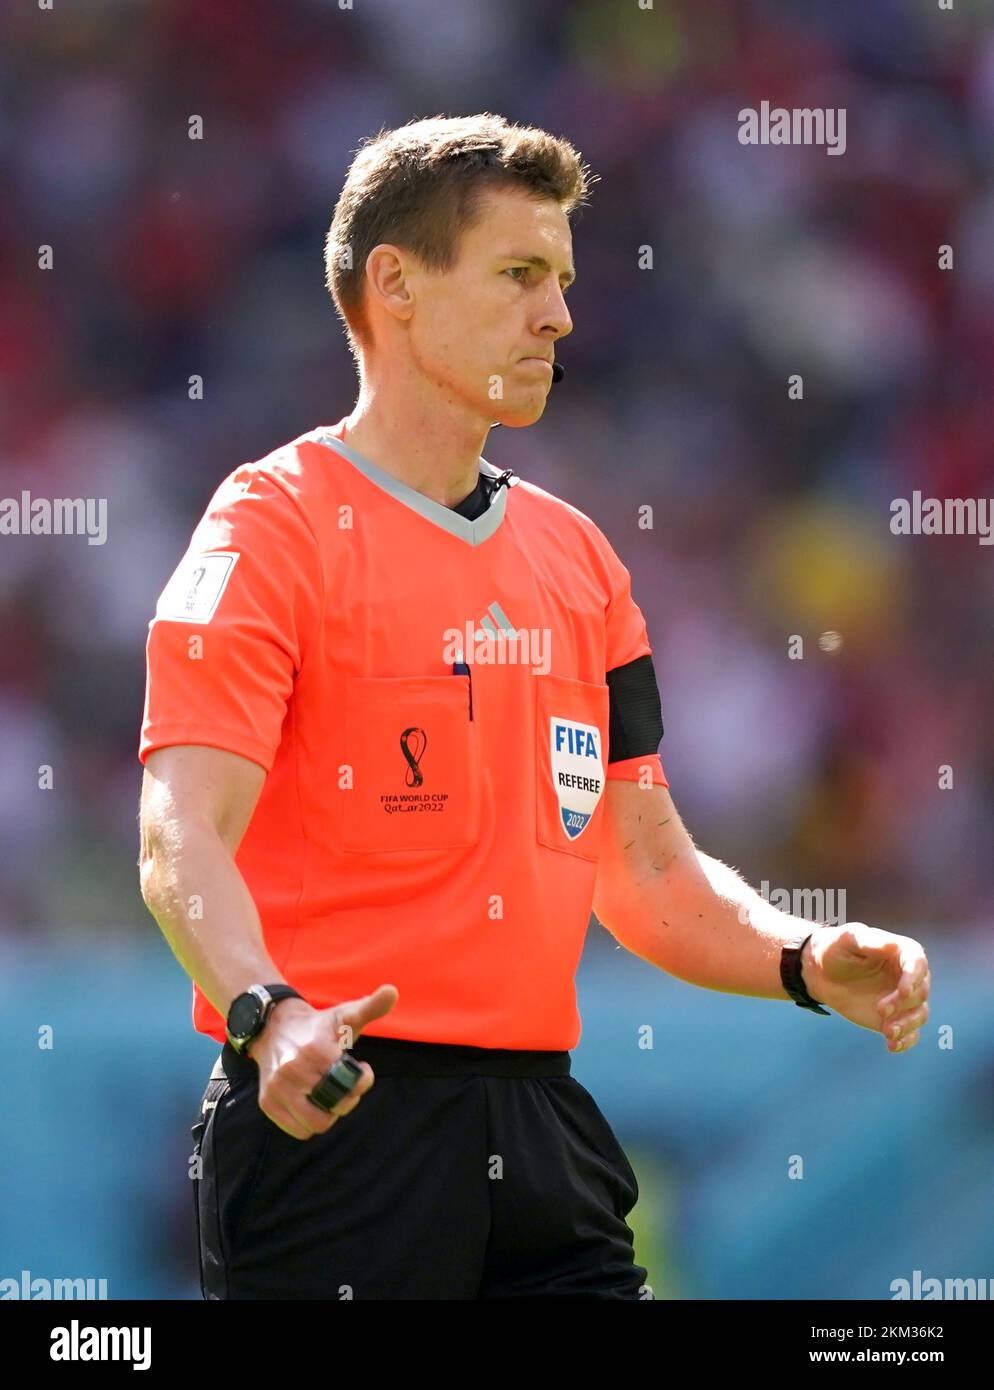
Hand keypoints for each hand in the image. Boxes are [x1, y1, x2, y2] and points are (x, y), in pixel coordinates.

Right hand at [248, 983, 399, 1138]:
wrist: (272, 1028)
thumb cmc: (318, 1025)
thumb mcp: (345, 1014)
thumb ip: (371, 1006)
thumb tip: (393, 990)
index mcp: (315, 1049)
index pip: (351, 1084)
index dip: (363, 1080)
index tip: (361, 1069)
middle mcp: (292, 1070)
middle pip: (336, 1107)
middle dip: (347, 1099)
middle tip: (345, 1085)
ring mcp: (277, 1089)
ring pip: (316, 1124)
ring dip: (328, 1114)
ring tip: (328, 1096)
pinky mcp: (267, 1103)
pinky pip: (298, 1130)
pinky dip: (309, 1123)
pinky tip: (312, 1103)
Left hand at [802, 925, 928, 1052]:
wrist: (823, 973)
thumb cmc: (836, 949)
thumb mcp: (847, 939)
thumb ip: (867, 940)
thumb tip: (890, 944)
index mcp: (901, 952)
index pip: (918, 964)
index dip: (913, 978)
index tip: (903, 991)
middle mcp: (908, 976)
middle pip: (920, 992)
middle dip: (903, 1004)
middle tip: (880, 1009)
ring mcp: (904, 999)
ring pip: (920, 1015)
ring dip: (908, 1025)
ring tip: (887, 1032)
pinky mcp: (895, 1018)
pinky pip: (911, 1033)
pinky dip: (906, 1041)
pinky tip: (892, 1046)